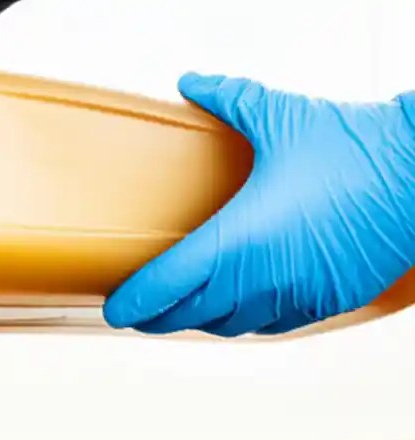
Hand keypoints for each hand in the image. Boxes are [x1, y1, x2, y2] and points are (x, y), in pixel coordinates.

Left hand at [104, 73, 414, 335]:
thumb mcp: (281, 117)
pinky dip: (246, 318)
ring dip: (202, 317)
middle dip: (158, 315)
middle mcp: (260, 278)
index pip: (165, 286)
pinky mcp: (326, 301)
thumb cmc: (357, 148)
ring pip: (230, 324)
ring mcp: (294, 295)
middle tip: (138, 310)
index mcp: (237, 240)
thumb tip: (193, 83)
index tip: (113, 309)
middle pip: (189, 314)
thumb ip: (229, 100)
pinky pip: (272, 325)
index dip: (133, 302)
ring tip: (184, 305)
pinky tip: (239, 304)